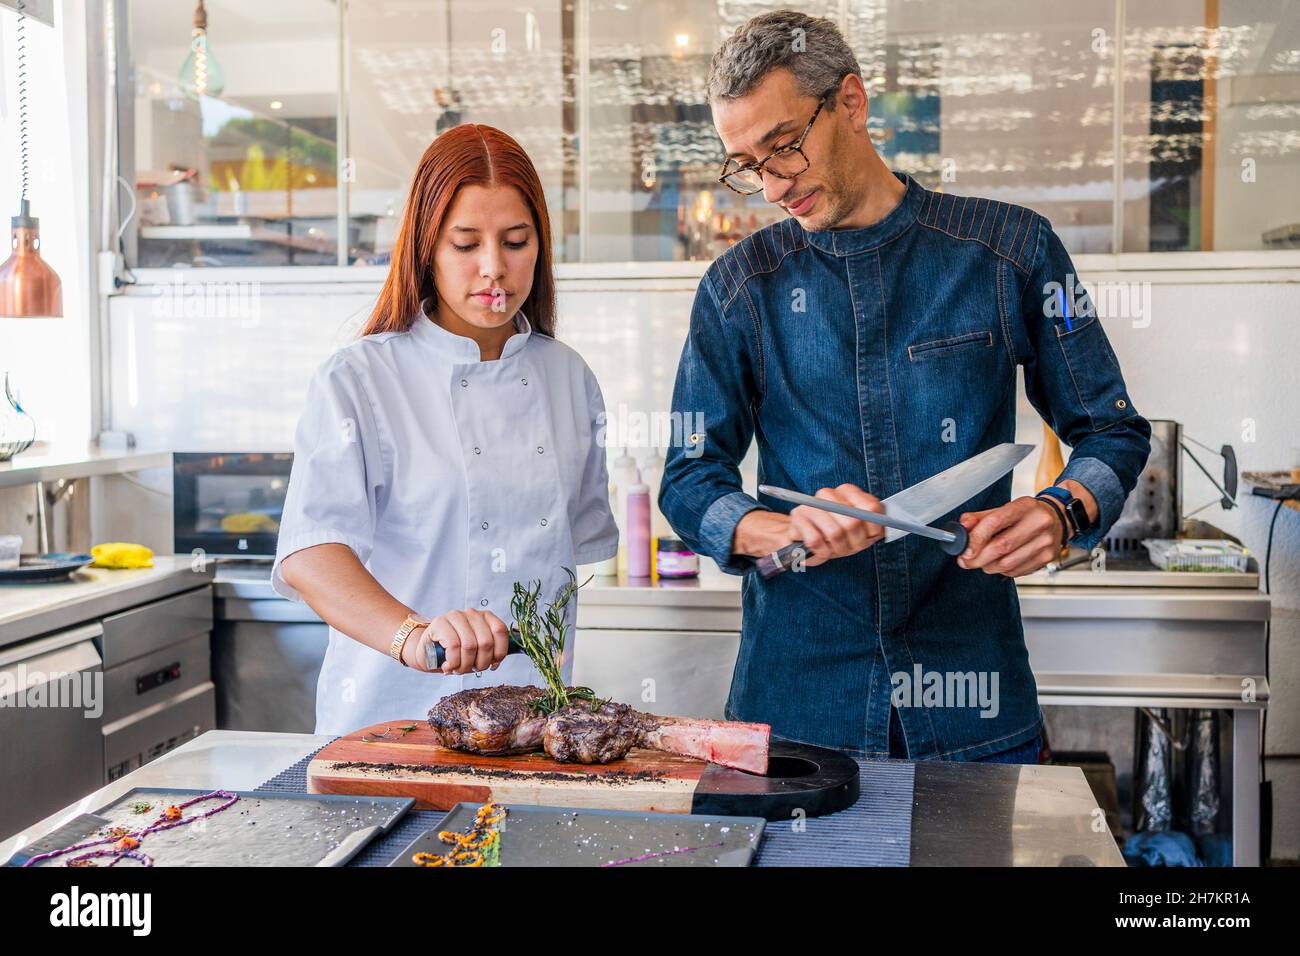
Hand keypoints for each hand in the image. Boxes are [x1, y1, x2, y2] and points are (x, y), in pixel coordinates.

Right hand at [402, 609, 509, 673]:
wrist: (426, 650)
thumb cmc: (454, 653)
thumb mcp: (476, 652)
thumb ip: (489, 652)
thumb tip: (497, 661)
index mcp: (485, 617)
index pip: (500, 631)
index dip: (499, 652)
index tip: (493, 664)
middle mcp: (472, 613)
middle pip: (486, 642)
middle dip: (481, 663)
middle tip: (472, 670)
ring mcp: (455, 616)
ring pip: (470, 645)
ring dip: (465, 665)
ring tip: (458, 669)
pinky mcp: (440, 622)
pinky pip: (453, 646)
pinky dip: (453, 662)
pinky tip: (448, 666)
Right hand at [736, 484, 885, 567]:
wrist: (803, 541)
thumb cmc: (837, 537)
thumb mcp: (859, 531)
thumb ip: (873, 524)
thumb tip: (885, 523)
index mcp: (848, 491)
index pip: (871, 508)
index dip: (874, 528)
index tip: (869, 536)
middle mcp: (829, 494)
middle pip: (854, 523)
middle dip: (855, 543)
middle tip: (850, 547)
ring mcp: (811, 504)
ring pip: (835, 533)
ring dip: (838, 550)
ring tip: (835, 550)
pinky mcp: (797, 518)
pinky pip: (817, 542)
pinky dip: (822, 553)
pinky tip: (822, 552)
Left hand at [957, 497, 1064, 577]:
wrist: (1058, 519)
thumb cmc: (1027, 514)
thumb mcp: (1005, 508)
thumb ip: (981, 517)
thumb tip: (962, 526)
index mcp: (1025, 506)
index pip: (996, 522)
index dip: (976, 538)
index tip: (964, 549)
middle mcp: (1038, 523)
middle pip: (1001, 546)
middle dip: (978, 558)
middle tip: (966, 561)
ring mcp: (1045, 542)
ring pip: (1008, 563)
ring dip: (988, 566)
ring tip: (982, 561)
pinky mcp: (1047, 558)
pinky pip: (1017, 571)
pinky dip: (1002, 571)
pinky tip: (1000, 563)